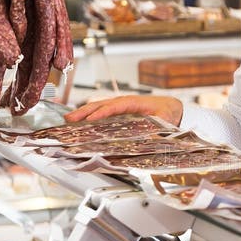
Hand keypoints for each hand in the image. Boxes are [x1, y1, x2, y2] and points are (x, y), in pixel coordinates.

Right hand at [64, 94, 182, 125]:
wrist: (171, 107)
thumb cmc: (167, 112)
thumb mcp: (165, 121)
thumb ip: (158, 129)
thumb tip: (151, 138)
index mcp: (135, 102)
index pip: (115, 106)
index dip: (103, 112)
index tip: (92, 118)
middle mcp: (124, 103)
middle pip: (101, 104)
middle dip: (85, 111)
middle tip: (70, 119)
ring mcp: (120, 107)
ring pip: (98, 107)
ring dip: (83, 113)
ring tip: (68, 119)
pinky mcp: (118, 112)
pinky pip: (101, 112)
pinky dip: (89, 116)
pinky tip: (79, 122)